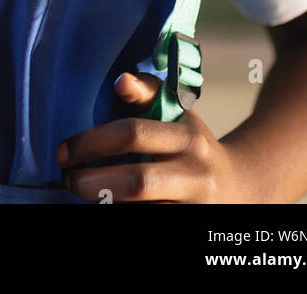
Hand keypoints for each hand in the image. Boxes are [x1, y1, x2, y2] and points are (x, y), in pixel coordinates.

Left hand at [56, 71, 255, 202]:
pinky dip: (123, 214)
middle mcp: (195, 174)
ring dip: (104, 203)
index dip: (92, 142)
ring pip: (142, 209)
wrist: (242, 189)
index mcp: (189, 138)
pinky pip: (150, 222)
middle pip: (136, 182)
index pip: (134, 135)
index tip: (64, 150)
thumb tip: (121, 81)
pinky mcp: (191, 225)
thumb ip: (148, 93)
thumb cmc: (195, 146)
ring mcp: (195, 207)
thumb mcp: (179, 115)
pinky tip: (104, 207)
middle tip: (67, 178)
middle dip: (92, 182)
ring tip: (80, 192)